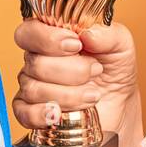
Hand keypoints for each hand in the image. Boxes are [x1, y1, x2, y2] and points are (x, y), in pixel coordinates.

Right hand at [12, 19, 138, 134]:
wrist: (120, 102)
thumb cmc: (114, 68)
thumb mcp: (120, 45)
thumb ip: (108, 34)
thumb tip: (87, 34)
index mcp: (51, 37)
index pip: (28, 31)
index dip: (48, 38)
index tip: (76, 45)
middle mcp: (37, 60)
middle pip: (35, 63)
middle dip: (72, 70)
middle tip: (96, 70)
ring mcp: (33, 86)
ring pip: (34, 89)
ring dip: (69, 94)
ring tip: (93, 94)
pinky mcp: (33, 111)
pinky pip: (24, 113)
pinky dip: (42, 114)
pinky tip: (60, 114)